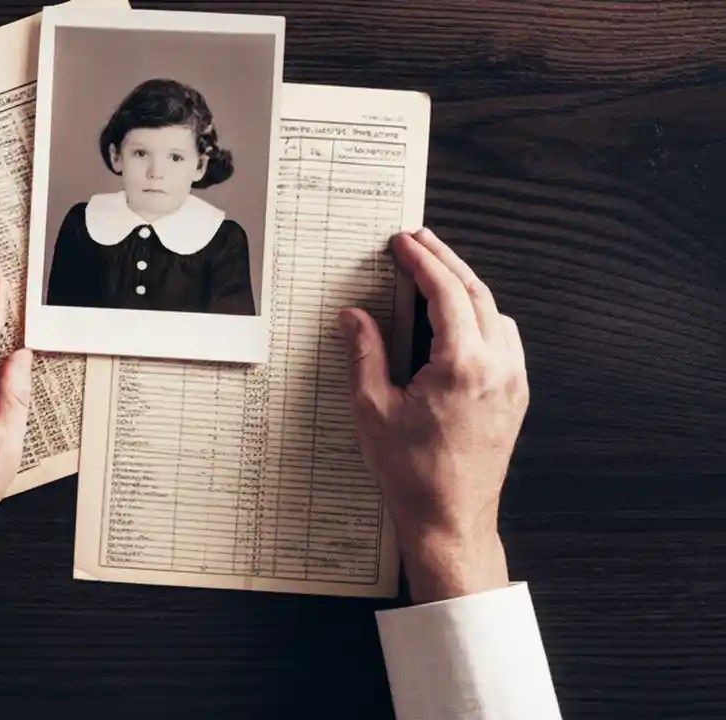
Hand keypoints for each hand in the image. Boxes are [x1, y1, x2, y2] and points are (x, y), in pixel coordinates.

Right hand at [338, 228, 527, 603]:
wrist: (451, 519)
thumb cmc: (413, 474)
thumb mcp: (373, 409)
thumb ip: (365, 354)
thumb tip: (354, 317)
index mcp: (463, 366)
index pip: (446, 293)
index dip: (423, 261)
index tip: (404, 243)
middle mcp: (498, 368)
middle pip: (477, 293)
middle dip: (446, 261)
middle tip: (420, 241)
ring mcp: (513, 382)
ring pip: (497, 313)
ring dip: (467, 286)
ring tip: (438, 272)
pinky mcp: (516, 396)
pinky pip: (507, 340)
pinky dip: (484, 315)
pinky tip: (462, 318)